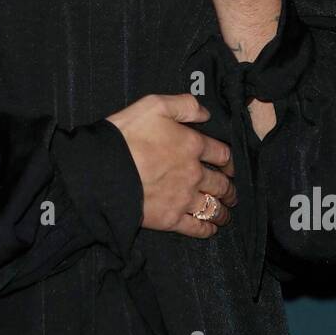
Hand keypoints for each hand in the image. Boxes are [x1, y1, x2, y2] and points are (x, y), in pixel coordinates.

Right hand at [107, 93, 237, 238]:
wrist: (104, 170)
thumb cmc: (126, 135)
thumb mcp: (155, 105)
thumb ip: (185, 105)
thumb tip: (206, 114)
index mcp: (193, 145)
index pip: (223, 154)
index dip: (229, 160)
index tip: (230, 166)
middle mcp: (194, 174)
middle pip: (222, 184)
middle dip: (229, 189)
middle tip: (232, 193)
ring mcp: (184, 198)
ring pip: (213, 207)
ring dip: (222, 211)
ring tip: (225, 214)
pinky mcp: (171, 218)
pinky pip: (196, 227)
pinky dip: (206, 229)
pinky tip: (210, 229)